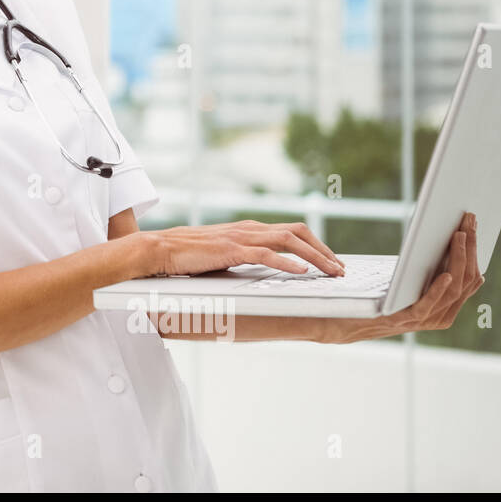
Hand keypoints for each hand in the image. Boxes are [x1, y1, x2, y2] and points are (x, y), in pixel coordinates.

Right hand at [143, 219, 344, 277]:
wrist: (160, 249)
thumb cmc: (188, 255)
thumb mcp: (224, 254)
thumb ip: (245, 257)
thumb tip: (265, 270)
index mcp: (249, 229)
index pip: (292, 232)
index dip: (317, 245)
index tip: (332, 262)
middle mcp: (249, 229)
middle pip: (298, 232)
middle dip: (324, 250)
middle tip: (340, 269)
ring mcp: (241, 238)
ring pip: (288, 241)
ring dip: (315, 257)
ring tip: (331, 272)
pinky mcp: (230, 250)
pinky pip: (265, 255)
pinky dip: (287, 262)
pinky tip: (301, 272)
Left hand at [323, 211, 483, 343]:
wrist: (337, 320)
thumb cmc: (368, 296)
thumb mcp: (402, 280)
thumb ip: (421, 269)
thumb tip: (438, 239)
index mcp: (440, 306)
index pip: (469, 279)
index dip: (475, 252)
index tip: (474, 226)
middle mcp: (437, 315)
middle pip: (465, 281)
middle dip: (471, 248)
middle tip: (470, 220)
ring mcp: (421, 319)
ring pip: (453, 290)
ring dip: (459, 260)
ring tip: (460, 237)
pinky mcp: (402, 319)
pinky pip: (428, 305)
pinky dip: (439, 290)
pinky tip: (446, 274)